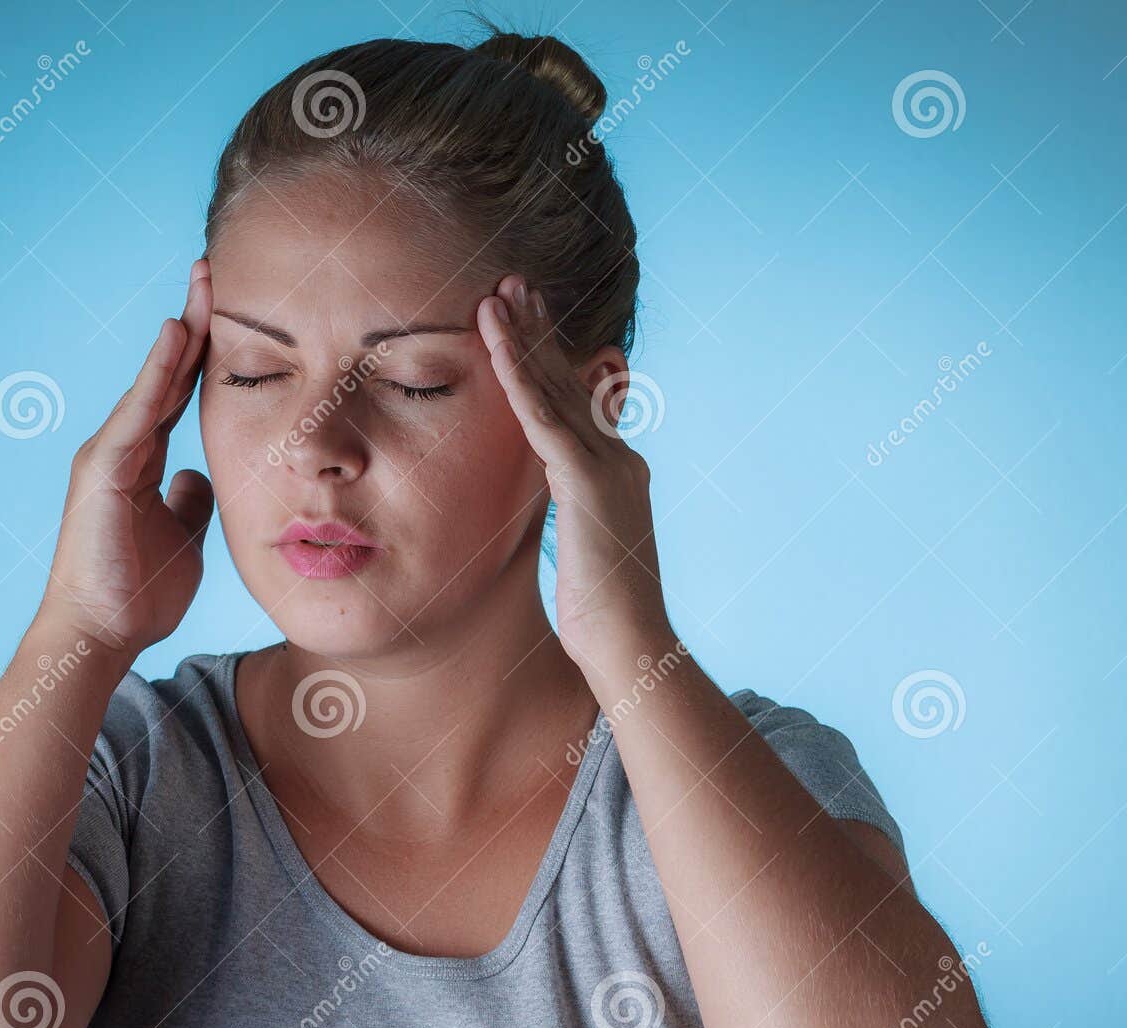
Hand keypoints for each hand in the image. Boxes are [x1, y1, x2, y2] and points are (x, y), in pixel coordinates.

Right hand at [36, 259, 214, 657]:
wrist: (100, 634)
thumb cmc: (137, 593)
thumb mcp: (182, 537)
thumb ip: (191, 502)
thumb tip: (203, 478)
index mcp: (145, 459)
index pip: (180, 391)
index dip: (205, 352)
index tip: (232, 307)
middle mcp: (124, 446)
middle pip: (167, 373)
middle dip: (194, 322)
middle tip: (215, 269)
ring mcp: (110, 454)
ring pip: (153, 381)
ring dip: (181, 333)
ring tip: (203, 285)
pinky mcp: (103, 470)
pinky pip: (139, 411)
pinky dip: (157, 373)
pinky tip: (177, 337)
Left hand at [476, 273, 670, 667]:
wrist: (629, 644)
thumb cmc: (603, 614)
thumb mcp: (585, 547)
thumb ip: (573, 506)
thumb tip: (557, 486)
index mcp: (617, 472)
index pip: (577, 402)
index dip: (549, 358)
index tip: (524, 320)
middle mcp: (619, 458)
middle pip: (570, 381)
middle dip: (539, 330)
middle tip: (512, 284)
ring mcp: (608, 467)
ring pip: (556, 389)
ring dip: (523, 338)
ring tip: (497, 296)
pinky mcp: (588, 483)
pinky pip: (544, 420)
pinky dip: (519, 378)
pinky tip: (497, 345)